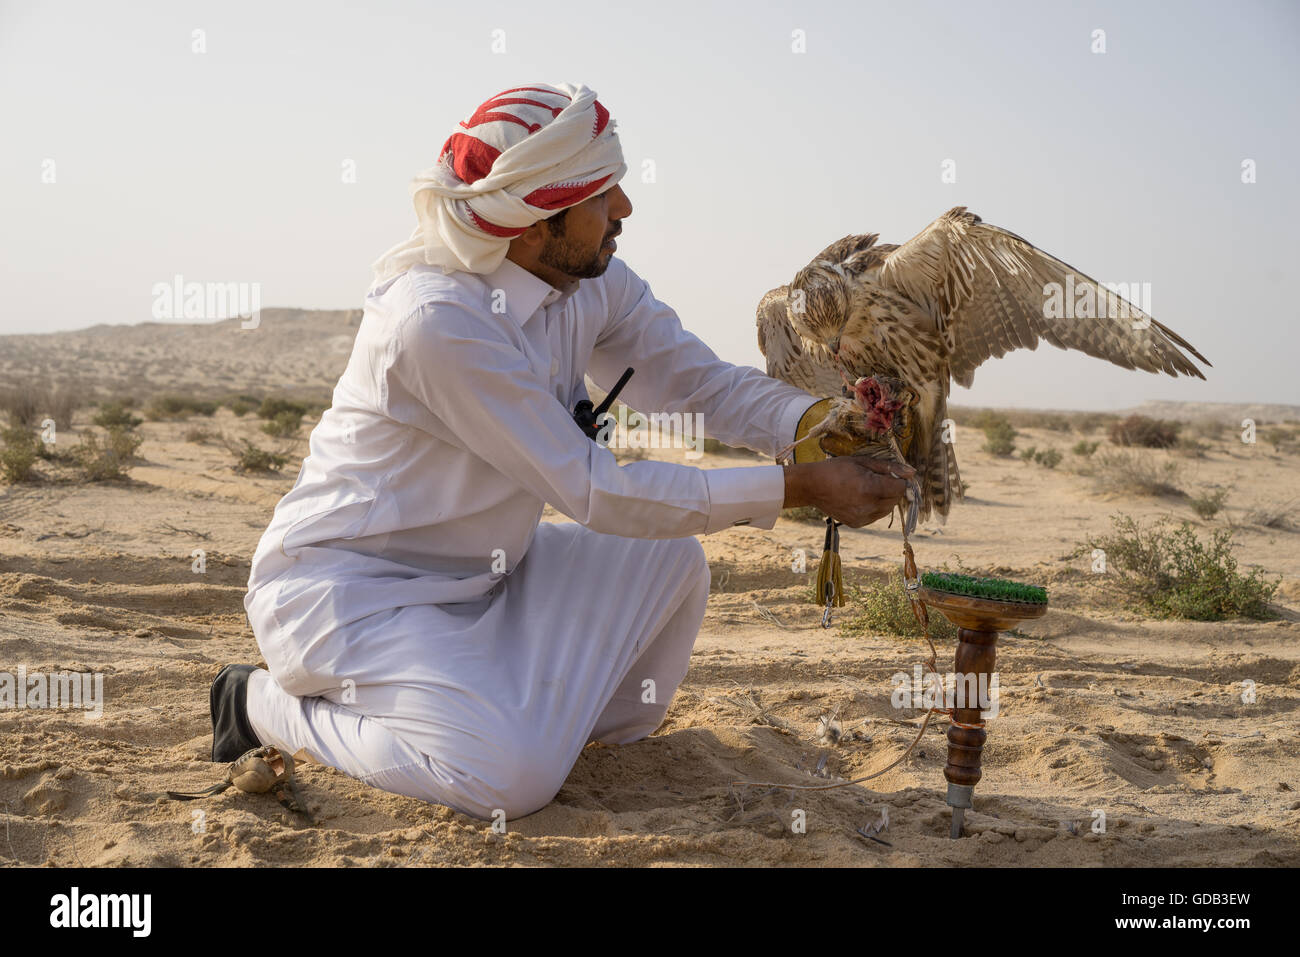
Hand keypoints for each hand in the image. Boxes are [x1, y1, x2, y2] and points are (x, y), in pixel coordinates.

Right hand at [782, 456, 913, 527]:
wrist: (812, 486)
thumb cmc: (837, 469)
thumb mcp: (862, 462)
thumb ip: (888, 468)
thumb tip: (912, 472)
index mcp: (870, 488)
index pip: (900, 488)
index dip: (898, 480)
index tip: (889, 474)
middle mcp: (868, 506)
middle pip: (895, 500)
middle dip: (892, 489)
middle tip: (876, 480)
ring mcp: (862, 517)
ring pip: (887, 509)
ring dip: (884, 499)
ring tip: (868, 489)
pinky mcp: (857, 523)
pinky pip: (876, 515)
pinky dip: (874, 507)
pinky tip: (860, 498)